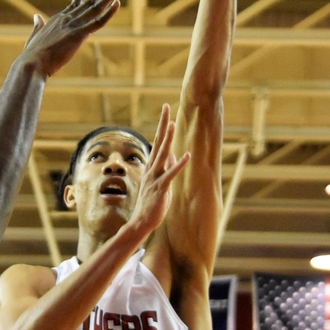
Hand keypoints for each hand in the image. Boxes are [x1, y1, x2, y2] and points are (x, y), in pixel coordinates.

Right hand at [21, 0, 121, 77]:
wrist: (32, 63)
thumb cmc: (32, 55)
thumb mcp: (35, 36)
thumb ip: (37, 25)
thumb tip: (37, 16)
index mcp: (57, 20)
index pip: (73, 5)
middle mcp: (67, 19)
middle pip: (88, 3)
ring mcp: (73, 25)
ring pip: (96, 8)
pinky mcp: (79, 34)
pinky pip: (98, 22)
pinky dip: (109, 12)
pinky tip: (117, 3)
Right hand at [123, 104, 189, 238]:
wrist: (142, 222)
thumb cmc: (152, 204)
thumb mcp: (162, 183)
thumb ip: (167, 169)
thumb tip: (174, 157)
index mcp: (152, 167)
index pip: (157, 142)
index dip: (162, 126)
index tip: (166, 111)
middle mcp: (152, 169)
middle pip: (158, 142)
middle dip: (163, 124)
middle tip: (166, 107)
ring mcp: (155, 178)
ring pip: (162, 155)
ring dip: (168, 139)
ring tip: (173, 124)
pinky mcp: (161, 189)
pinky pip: (171, 174)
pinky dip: (179, 165)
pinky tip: (187, 155)